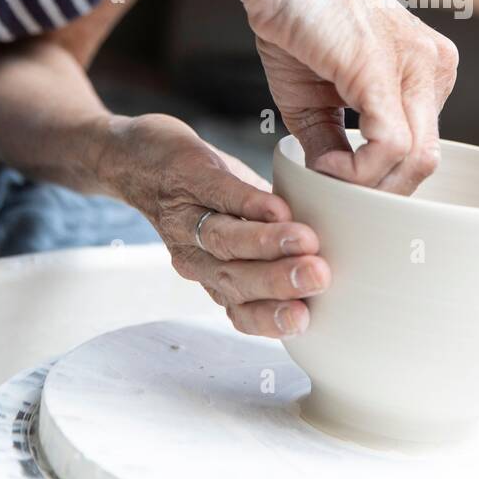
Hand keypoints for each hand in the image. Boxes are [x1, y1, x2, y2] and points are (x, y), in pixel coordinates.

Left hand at [97, 113, 328, 338]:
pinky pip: (220, 194)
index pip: (241, 311)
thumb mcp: (239, 231)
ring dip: (267, 244)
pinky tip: (277, 206)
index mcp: (216, 277)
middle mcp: (198, 258)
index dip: (271, 319)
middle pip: (236, 279)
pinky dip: (248, 203)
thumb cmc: (201, 198)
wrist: (137, 159)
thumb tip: (341, 256)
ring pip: (226, 240)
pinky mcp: (190, 178)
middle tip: (318, 277)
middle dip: (279, 282)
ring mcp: (190, 218)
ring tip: (305, 242)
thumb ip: (278, 246)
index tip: (306, 318)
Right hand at [233, 0, 458, 194]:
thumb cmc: (297, 22)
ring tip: (327, 172)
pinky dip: (359, 170)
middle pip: (426, 160)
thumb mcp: (318, 100)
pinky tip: (328, 163)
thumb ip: (334, 144)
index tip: (339, 178)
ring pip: (415, 159)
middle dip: (380, 190)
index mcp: (425, 71)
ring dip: (367, 184)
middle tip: (336, 189)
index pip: (421, 147)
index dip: (381, 178)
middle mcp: (432, 66)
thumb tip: (336, 188)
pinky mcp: (384, 71)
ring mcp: (416, 65)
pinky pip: (391, 145)